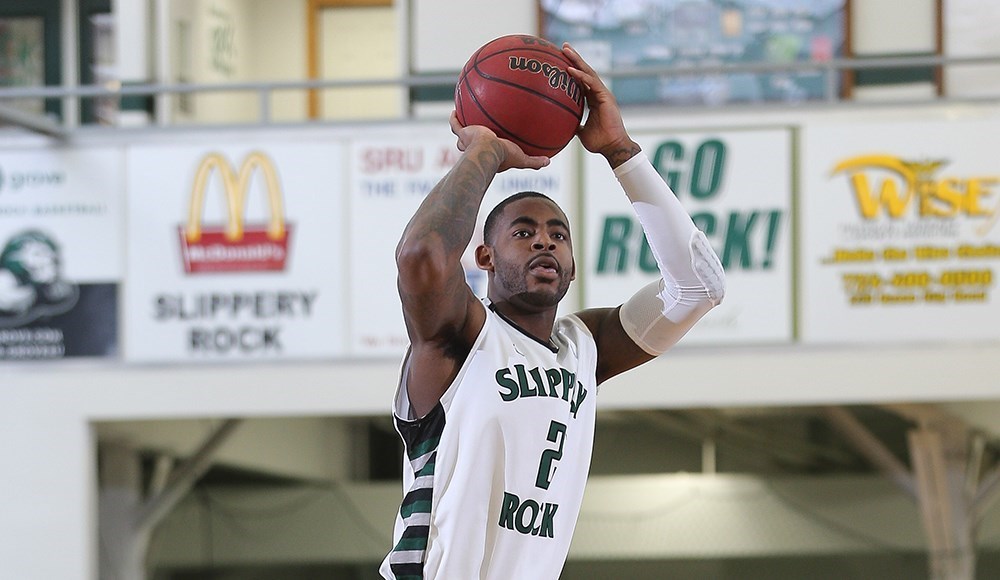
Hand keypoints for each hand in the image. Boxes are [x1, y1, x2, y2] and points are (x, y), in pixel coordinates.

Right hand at [449, 112, 549, 171]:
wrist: (488, 151)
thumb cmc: (503, 157)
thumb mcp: (522, 159)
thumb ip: (534, 161)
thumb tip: (548, 161)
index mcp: (488, 155)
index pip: (487, 152)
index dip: (489, 148)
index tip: (491, 144)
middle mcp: (475, 149)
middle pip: (469, 145)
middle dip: (469, 140)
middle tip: (474, 131)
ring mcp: (467, 141)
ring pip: (461, 134)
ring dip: (461, 128)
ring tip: (461, 117)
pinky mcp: (463, 133)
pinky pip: (455, 124)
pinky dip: (453, 118)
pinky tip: (454, 110)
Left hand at [562, 44, 640, 166]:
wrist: (612, 147)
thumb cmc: (599, 141)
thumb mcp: (581, 132)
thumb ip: (573, 124)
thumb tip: (561, 125)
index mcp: (593, 99)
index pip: (582, 80)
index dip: (573, 69)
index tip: (561, 59)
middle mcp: (598, 93)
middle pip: (585, 71)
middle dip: (574, 58)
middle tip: (563, 46)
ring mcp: (603, 93)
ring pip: (588, 72)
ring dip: (576, 60)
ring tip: (565, 50)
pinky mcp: (606, 96)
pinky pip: (591, 83)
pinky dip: (580, 76)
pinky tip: (569, 69)